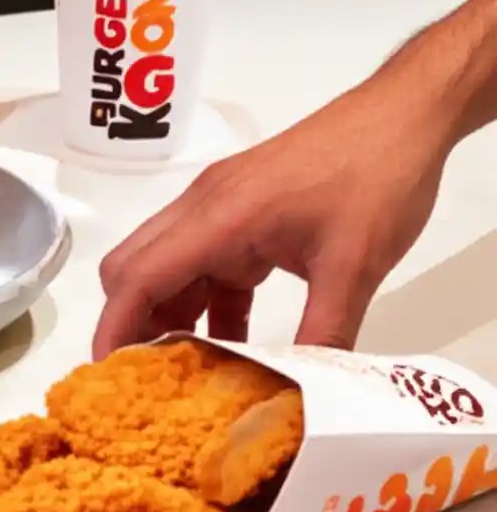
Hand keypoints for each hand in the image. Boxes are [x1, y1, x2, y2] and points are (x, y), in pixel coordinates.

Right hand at [92, 78, 453, 359]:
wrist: (403, 116)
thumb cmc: (378, 176)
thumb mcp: (356, 266)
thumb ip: (324, 332)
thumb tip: (303, 395)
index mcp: (219, 217)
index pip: (141, 275)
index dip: (116, 326)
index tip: (108, 376)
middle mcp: (203, 208)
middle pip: (133, 268)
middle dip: (131, 323)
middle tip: (148, 379)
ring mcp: (218, 206)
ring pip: (166, 266)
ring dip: (170, 315)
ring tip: (189, 371)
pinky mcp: (238, 209)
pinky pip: (203, 263)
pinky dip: (206, 303)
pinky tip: (233, 340)